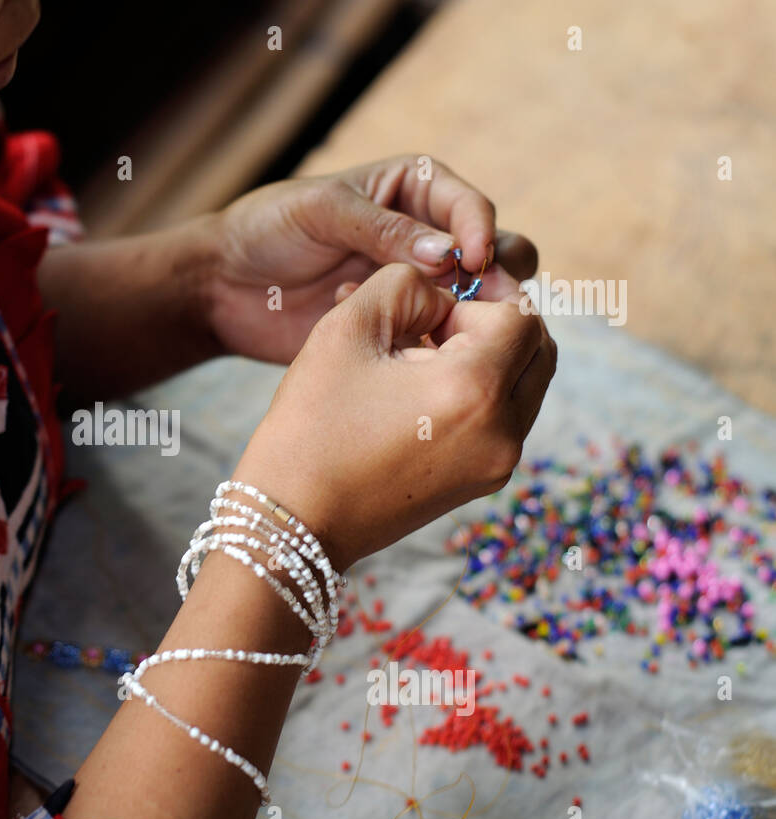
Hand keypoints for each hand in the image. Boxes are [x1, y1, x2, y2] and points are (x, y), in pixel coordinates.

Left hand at [205, 155, 538, 363]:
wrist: (224, 285)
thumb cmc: (267, 230)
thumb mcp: (320, 213)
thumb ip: (383, 229)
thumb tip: (449, 256)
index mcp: (415, 189)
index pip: (471, 208)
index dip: (481, 233)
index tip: (474, 264)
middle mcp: (428, 235)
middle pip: (498, 253)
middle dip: (499, 279)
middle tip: (483, 308)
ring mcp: (419, 285)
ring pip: (479, 301)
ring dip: (471, 316)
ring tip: (443, 330)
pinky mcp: (403, 327)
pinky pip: (441, 338)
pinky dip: (435, 344)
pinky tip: (403, 350)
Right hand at [232, 264, 556, 569]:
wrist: (292, 521)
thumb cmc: (310, 426)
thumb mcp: (346, 330)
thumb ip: (402, 284)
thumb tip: (440, 291)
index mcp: (474, 390)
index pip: (518, 315)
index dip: (477, 296)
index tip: (427, 303)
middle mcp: (502, 432)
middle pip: (539, 349)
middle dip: (494, 323)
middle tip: (434, 323)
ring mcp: (496, 464)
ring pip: (527, 385)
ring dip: (490, 358)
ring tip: (422, 358)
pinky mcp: (481, 483)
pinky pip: (505, 419)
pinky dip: (479, 394)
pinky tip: (420, 393)